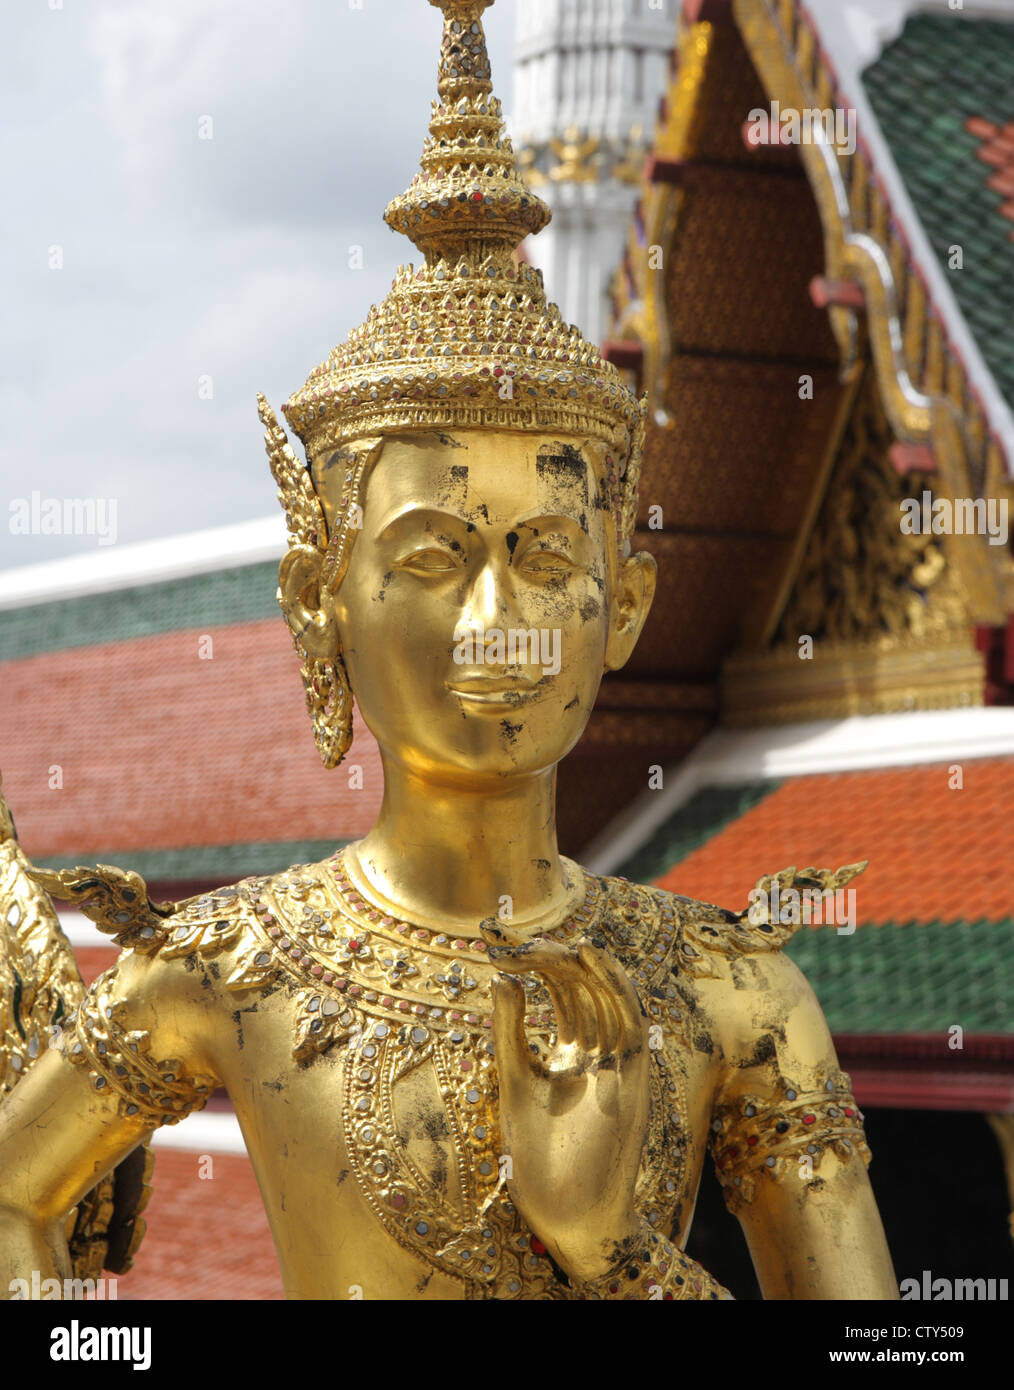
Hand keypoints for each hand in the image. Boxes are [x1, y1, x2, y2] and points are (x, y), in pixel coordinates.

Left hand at [485, 932, 649, 1281]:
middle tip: (518, 939)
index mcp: (572, 1054)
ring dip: (585, 963)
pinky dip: (615, 985)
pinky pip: (629, 1020)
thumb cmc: (539, 1160)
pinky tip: (591, 956)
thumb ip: (510, 1032)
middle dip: (553, 957)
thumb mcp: (515, 1082)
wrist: (567, 1217)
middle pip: (582, 987)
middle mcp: (598, 1053)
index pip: (561, 992)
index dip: (536, 962)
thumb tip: (501, 976)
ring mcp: (617, 1064)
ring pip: (608, 996)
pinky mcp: (633, 1079)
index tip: (500, 940)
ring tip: (559, 938)